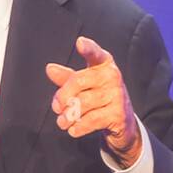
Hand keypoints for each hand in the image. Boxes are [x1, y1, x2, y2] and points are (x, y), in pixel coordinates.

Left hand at [45, 36, 140, 167]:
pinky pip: (91, 120)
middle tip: (56, 108)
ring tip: (62, 122)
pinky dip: (78, 127)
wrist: (122, 122)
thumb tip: (50, 68)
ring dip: (67, 116)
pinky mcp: (119, 114)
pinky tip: (73, 129)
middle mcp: (113, 76)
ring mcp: (117, 95)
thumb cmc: (98, 98)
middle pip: (78, 82)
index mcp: (104, 64)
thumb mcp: (83, 85)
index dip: (88, 48)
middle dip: (62, 97)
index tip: (79, 42)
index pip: (95, 54)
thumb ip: (66, 78)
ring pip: (82, 103)